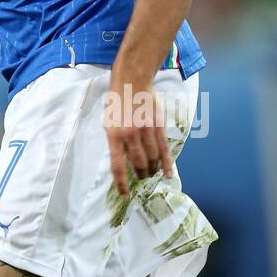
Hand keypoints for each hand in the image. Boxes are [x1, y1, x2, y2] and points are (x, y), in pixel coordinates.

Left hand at [103, 68, 173, 198]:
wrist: (133, 81)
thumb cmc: (117, 101)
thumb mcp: (108, 122)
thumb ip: (115, 141)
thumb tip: (122, 160)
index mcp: (114, 135)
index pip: (117, 166)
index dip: (121, 183)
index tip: (125, 195)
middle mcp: (130, 135)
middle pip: (138, 164)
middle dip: (141, 175)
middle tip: (142, 179)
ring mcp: (146, 131)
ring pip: (152, 158)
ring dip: (152, 170)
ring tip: (152, 173)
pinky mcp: (158, 126)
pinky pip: (164, 149)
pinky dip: (166, 163)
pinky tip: (167, 174)